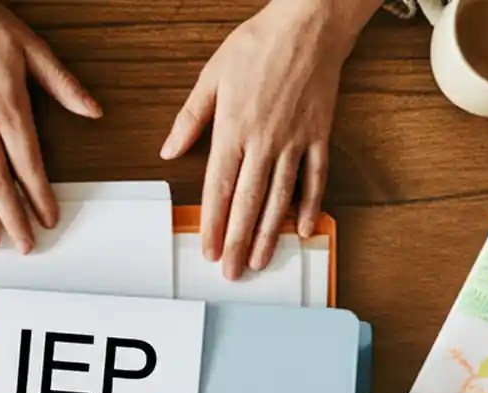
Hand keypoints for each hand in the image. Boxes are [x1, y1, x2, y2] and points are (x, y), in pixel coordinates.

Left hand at [160, 0, 376, 278]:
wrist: (308, 25)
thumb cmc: (257, 46)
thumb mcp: (211, 76)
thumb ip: (190, 119)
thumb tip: (168, 150)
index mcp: (233, 128)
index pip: (219, 186)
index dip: (212, 222)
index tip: (207, 249)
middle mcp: (264, 140)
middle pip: (248, 201)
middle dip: (237, 240)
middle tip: (230, 272)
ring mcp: (294, 140)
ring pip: (280, 196)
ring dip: (268, 233)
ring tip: (258, 260)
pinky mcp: (319, 135)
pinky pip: (315, 177)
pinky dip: (310, 205)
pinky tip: (301, 229)